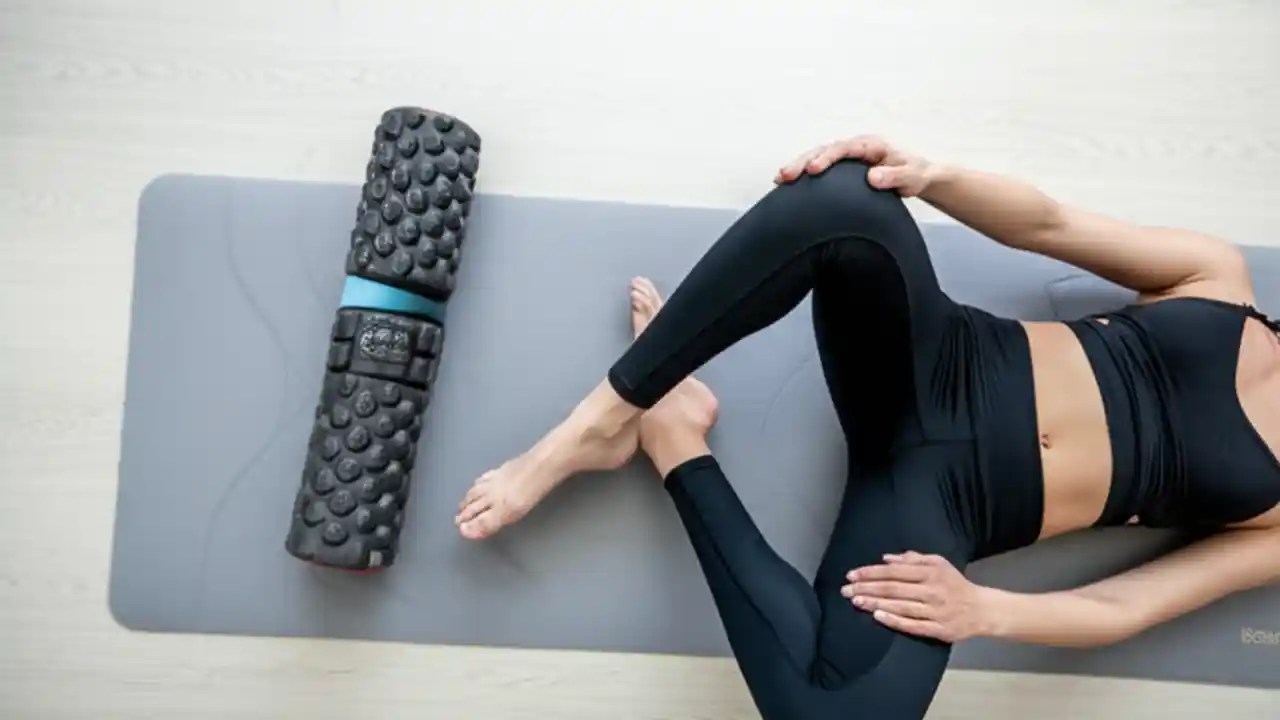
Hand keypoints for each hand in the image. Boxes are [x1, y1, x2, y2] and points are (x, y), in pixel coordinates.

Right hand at [774, 136, 934, 196]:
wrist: (918, 175)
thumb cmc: (916, 174)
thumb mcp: (912, 177)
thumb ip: (895, 176)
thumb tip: (872, 177)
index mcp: (871, 144)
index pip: (845, 148)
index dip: (827, 158)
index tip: (813, 170)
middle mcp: (856, 146)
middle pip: (824, 149)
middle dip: (803, 161)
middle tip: (785, 175)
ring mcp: (848, 156)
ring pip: (818, 156)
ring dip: (798, 166)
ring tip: (779, 179)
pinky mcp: (843, 167)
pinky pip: (820, 166)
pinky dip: (804, 174)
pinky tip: (787, 185)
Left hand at [842, 551, 991, 642]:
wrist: (981, 610)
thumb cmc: (954, 584)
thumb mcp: (938, 563)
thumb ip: (912, 559)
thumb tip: (886, 558)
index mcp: (930, 572)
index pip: (894, 571)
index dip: (871, 572)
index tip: (851, 575)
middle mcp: (932, 590)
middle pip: (894, 588)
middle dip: (867, 588)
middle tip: (845, 590)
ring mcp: (935, 611)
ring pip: (900, 606)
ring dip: (876, 603)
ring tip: (856, 601)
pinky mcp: (938, 629)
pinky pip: (913, 625)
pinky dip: (894, 620)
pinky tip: (878, 616)